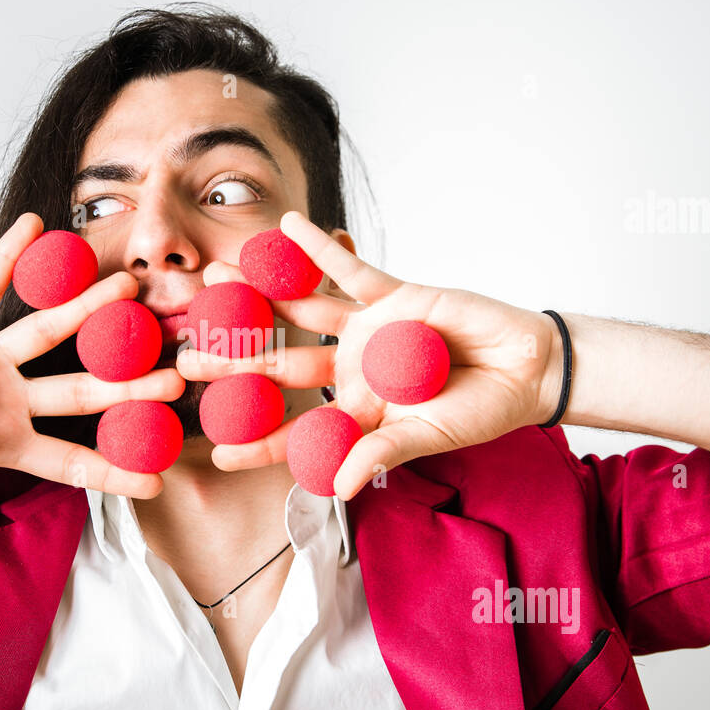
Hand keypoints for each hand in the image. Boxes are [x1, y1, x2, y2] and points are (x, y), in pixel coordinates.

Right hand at [0, 213, 184, 496]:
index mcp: (5, 441)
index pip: (68, 462)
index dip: (110, 472)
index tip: (157, 481)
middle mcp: (9, 398)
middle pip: (77, 391)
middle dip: (125, 386)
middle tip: (173, 376)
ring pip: (45, 330)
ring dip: (84, 306)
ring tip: (126, 284)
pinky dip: (6, 255)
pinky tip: (35, 225)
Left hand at [174, 211, 562, 499]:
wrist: (525, 367)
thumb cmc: (480, 411)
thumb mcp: (430, 437)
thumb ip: (383, 453)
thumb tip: (339, 484)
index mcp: (354, 410)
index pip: (296, 429)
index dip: (257, 441)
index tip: (215, 452)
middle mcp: (349, 367)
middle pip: (279, 364)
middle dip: (233, 360)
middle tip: (185, 358)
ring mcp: (365, 328)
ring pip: (300, 308)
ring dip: (259, 292)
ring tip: (215, 276)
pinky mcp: (390, 293)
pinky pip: (348, 269)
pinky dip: (319, 248)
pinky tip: (286, 225)